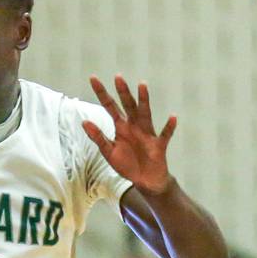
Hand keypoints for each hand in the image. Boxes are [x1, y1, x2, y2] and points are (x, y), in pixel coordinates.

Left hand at [83, 76, 177, 197]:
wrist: (145, 181)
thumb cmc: (127, 164)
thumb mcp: (109, 152)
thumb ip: (98, 137)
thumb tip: (84, 122)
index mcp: (121, 127)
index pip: (110, 106)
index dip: (102, 93)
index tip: (93, 78)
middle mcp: (134, 126)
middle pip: (128, 105)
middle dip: (123, 92)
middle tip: (118, 77)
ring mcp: (147, 134)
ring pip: (145, 113)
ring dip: (143, 100)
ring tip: (142, 85)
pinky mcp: (158, 145)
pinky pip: (164, 134)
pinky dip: (169, 127)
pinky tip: (172, 117)